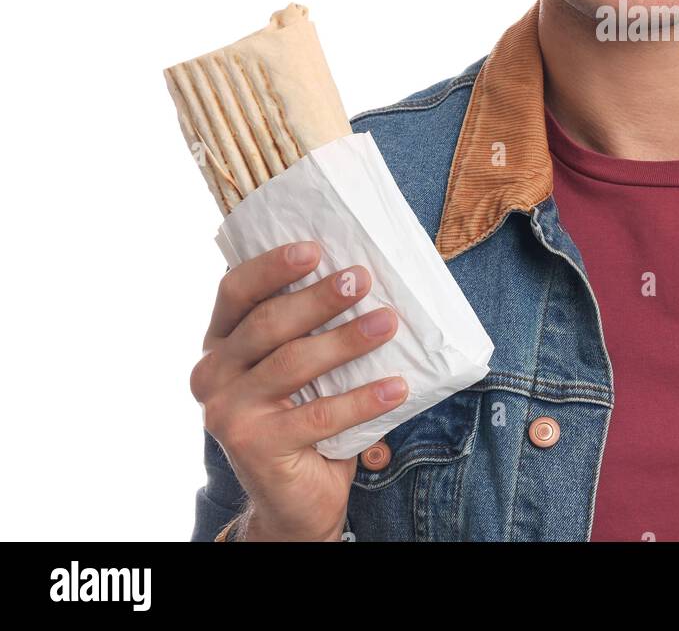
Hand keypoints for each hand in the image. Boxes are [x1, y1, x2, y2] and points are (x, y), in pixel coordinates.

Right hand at [190, 241, 407, 540]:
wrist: (294, 499)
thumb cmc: (303, 416)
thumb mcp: (297, 368)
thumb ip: (307, 330)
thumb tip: (362, 278)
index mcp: (220, 344)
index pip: (236, 292)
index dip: (272, 266)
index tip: (315, 248)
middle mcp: (213, 374)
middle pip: (268, 323)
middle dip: (319, 297)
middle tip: (362, 278)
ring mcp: (229, 412)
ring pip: (293, 363)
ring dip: (346, 340)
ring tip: (388, 323)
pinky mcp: (256, 447)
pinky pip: (320, 415)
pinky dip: (363, 399)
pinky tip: (397, 386)